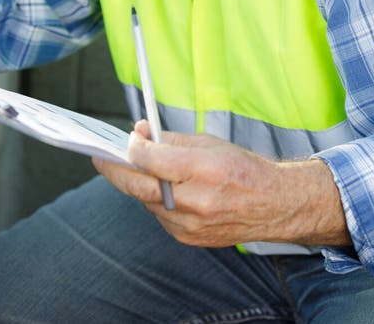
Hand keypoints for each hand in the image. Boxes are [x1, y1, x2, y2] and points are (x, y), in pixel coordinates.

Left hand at [93, 121, 349, 248]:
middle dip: (115, 171)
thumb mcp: (210, 142)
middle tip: (100, 158)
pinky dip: (154, 200)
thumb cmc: (243, 168)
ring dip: (138, 184)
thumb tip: (142, 134)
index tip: (128, 137)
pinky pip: (159, 216)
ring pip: (146, 202)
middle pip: (140, 187)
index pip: (152, 159)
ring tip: (137, 167)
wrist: (273, 205)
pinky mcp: (188, 238)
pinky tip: (160, 188)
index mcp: (203, 170)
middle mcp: (195, 201)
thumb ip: (172, 140)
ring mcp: (190, 225)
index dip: (134, 147)